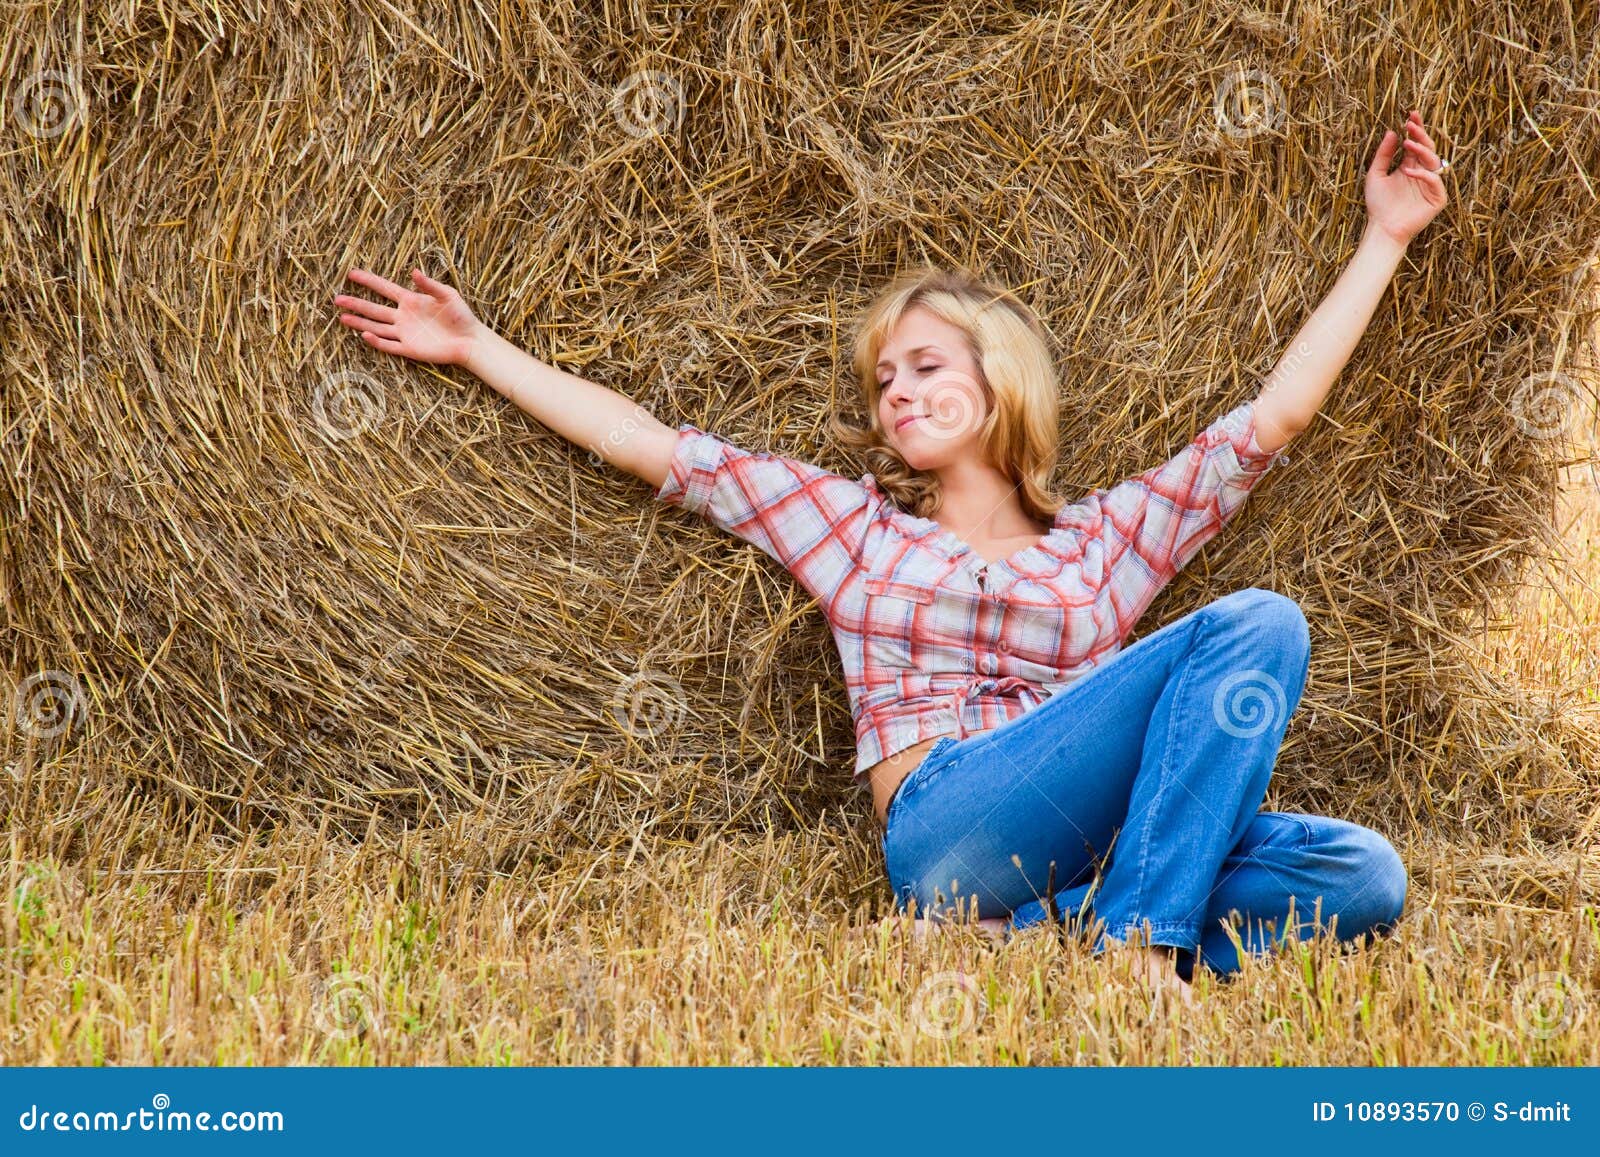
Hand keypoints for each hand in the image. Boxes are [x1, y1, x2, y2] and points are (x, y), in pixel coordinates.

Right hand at [333, 267, 482, 365]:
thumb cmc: (461, 316)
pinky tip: (364, 335)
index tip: (351, 274)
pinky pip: (389, 345)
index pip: (384, 288)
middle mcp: (403, 316)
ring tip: (343, 317)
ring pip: (377, 327)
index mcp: (411, 300)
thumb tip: (413, 271)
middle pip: (374, 309)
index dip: (368, 280)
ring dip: (360, 323)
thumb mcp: (448, 295)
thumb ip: (430, 284)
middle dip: (356, 303)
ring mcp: (405, 333)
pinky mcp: (409, 349)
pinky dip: (377, 341)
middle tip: (337, 299)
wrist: (470, 340)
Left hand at [1364, 110, 1448, 247]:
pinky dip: (1422, 175)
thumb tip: (1392, 132)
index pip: (1417, 143)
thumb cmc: (1378, 204)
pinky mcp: (1437, 198)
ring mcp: (1431, 184)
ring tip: (1407, 143)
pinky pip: (1435, 181)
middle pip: (1428, 148)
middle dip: (1420, 134)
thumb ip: (1384, 155)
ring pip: (1434, 160)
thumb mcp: (1376, 175)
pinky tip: (1407, 171)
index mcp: (1410, 166)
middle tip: (1410, 124)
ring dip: (1422, 150)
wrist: (1382, 228)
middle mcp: (1422, 173)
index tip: (1411, 114)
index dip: (1416, 129)